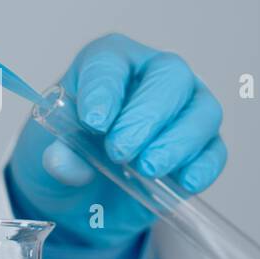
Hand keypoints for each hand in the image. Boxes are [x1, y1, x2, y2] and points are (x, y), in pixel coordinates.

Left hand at [7, 34, 226, 247]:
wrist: (80, 197)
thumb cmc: (65, 155)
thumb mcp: (44, 155)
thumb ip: (56, 155)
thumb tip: (64, 161)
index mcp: (107, 64)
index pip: (111, 61)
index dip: (105, 88)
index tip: (93, 121)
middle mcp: (152, 78)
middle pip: (170, 76)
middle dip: (147, 115)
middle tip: (120, 150)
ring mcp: (182, 111)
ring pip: (202, 111)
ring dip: (176, 141)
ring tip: (147, 168)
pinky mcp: (198, 150)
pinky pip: (214, 151)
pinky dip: (203, 166)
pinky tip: (182, 181)